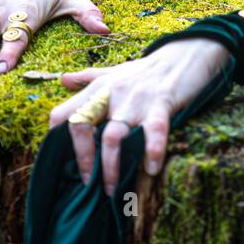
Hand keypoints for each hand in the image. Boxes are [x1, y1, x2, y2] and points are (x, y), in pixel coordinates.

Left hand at [48, 38, 230, 195]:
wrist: (187, 54)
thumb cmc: (148, 69)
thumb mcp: (115, 71)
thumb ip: (88, 78)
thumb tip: (63, 80)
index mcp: (98, 88)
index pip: (62, 113)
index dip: (56, 139)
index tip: (63, 161)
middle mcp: (112, 93)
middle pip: (80, 126)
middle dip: (82, 158)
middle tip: (88, 182)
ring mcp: (136, 100)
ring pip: (113, 136)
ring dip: (111, 167)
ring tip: (114, 189)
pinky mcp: (162, 103)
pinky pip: (153, 132)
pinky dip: (152, 152)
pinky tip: (152, 169)